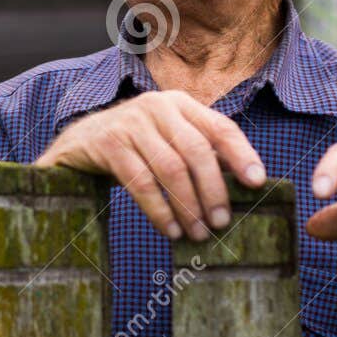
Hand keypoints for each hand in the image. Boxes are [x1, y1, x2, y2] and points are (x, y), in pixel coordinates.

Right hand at [35, 91, 266, 239]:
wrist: (79, 143)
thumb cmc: (135, 147)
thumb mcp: (168, 140)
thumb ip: (199, 152)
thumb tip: (243, 183)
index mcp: (180, 104)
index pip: (220, 127)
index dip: (242, 154)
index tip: (257, 183)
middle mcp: (157, 106)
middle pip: (196, 150)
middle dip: (213, 190)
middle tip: (221, 222)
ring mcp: (130, 123)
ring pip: (170, 168)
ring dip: (187, 206)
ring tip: (197, 233)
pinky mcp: (109, 143)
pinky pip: (141, 182)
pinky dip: (159, 210)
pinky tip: (170, 230)